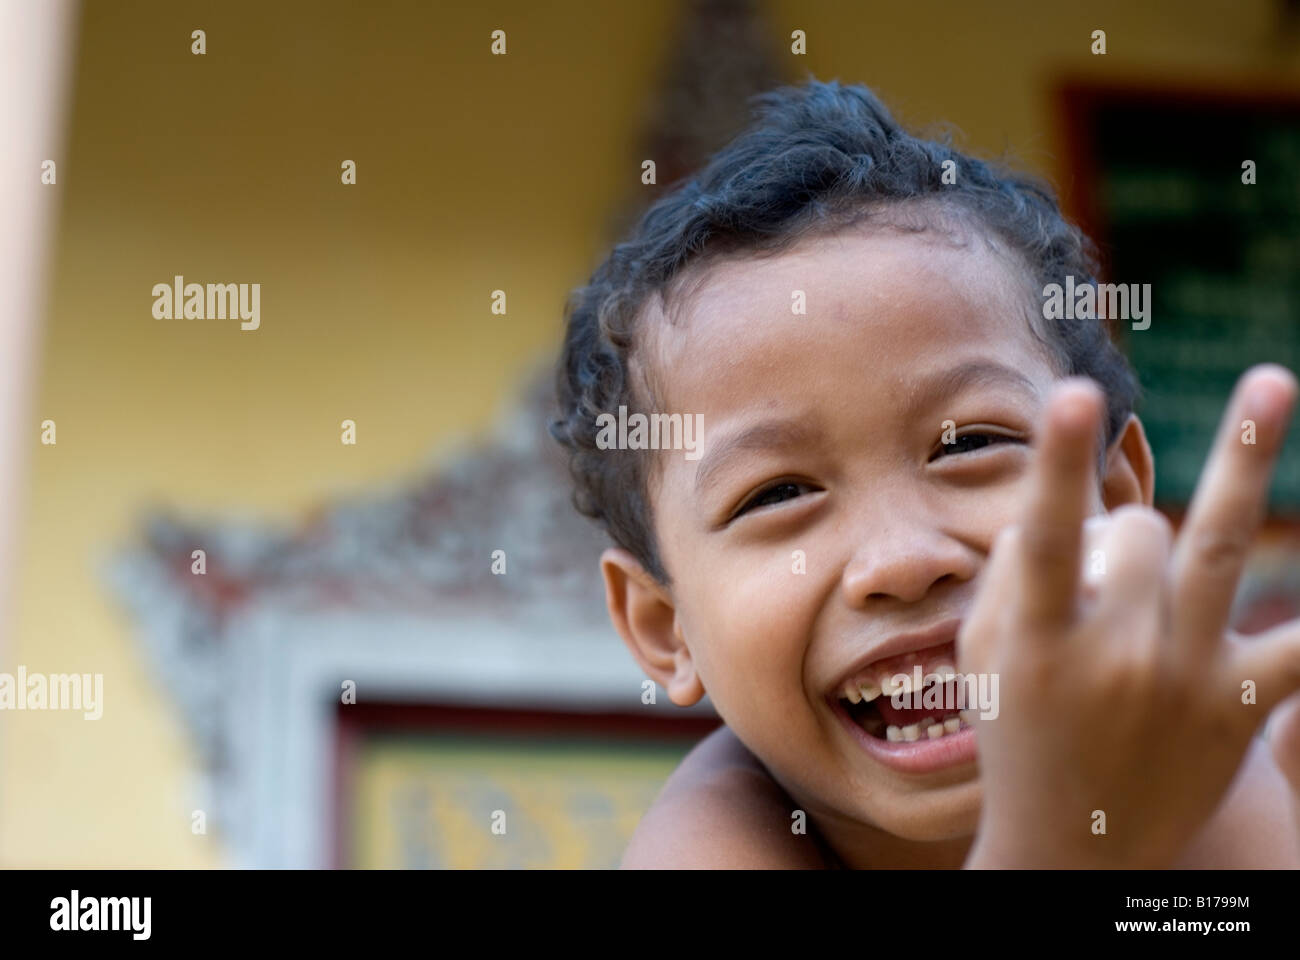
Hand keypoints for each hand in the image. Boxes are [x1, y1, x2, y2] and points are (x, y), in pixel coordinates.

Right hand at [961, 364, 1299, 867]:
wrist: (1077, 850)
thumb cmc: (1016, 735)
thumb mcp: (985, 658)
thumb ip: (1011, 573)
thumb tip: (1065, 501)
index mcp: (1039, 644)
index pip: (1048, 539)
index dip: (1058, 463)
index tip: (1077, 392)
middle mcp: (1116, 658)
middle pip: (1138, 529)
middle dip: (1123, 533)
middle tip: (1110, 582)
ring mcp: (1186, 679)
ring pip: (1219, 547)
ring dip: (1247, 458)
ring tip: (1274, 380)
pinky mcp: (1240, 704)